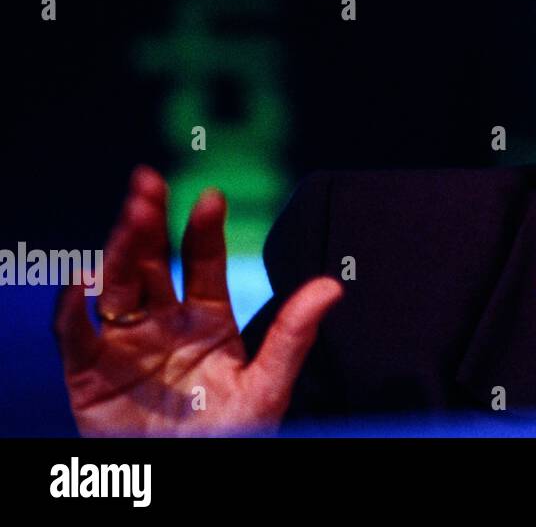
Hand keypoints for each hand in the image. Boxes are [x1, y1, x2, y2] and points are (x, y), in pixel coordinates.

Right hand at [54, 165, 342, 436]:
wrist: (189, 481)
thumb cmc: (232, 438)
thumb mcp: (268, 387)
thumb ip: (294, 336)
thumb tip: (332, 286)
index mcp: (208, 320)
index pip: (204, 262)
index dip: (204, 230)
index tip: (211, 197)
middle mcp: (164, 323)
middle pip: (152, 263)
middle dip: (150, 223)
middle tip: (149, 186)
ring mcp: (126, 345)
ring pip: (115, 286)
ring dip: (117, 250)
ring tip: (129, 216)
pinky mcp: (89, 375)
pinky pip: (75, 336)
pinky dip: (72, 309)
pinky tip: (83, 283)